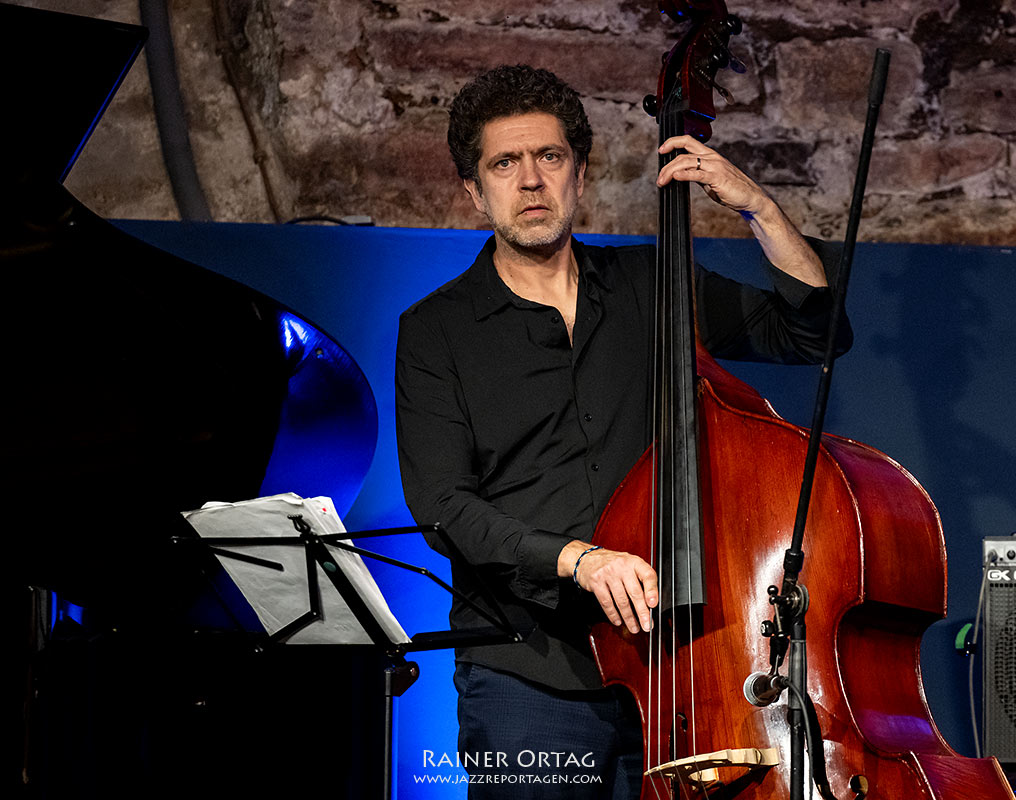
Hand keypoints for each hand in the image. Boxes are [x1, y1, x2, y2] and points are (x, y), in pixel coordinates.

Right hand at [560, 541, 657, 632]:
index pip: (647, 575)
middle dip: (642, 612)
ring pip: (621, 600)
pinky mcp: (596, 582)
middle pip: (635, 592)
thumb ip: (640, 579)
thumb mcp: (629, 565)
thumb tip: (650, 603)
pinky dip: (613, 615)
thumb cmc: (612, 564)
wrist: (588, 558)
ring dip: (628, 617)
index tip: (653, 604)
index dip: (652, 591)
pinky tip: (618, 621)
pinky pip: (607, 602)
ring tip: (634, 627)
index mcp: (634, 562)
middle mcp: (622, 566)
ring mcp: (608, 573)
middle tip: (647, 625)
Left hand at [656, 135, 827, 286]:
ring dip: (670, 171)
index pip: (689, 142)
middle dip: (667, 163)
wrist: (750, 198)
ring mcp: (715, 166)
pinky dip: (684, 174)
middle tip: (659, 177)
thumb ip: (698, 174)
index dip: (673, 142)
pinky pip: (697, 173)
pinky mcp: (717, 177)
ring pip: (687, 161)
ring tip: (662, 182)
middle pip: (684, 151)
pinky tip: (675, 177)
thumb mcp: (710, 180)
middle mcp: (712, 157)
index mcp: (710, 155)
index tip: (662, 150)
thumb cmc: (731, 190)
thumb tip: (681, 175)